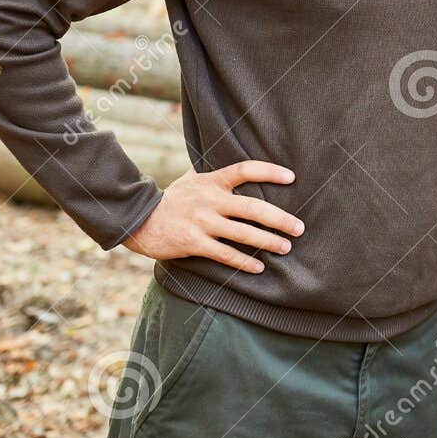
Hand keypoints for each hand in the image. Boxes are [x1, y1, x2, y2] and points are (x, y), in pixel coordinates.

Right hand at [122, 161, 303, 273]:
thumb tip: (237, 171)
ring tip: (285, 247)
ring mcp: (203, 222)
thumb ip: (214, 178)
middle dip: (280, 219)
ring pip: (243, 233)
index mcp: (212, 181)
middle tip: (299, 228)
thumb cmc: (170, 199)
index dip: (270, 172)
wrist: (137, 217)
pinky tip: (258, 267)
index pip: (246, 170)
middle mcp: (211, 200)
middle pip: (253, 208)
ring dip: (268, 242)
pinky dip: (244, 261)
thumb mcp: (191, 180)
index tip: (291, 178)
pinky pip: (225, 254)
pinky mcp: (194, 242)